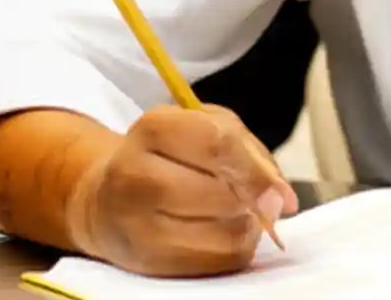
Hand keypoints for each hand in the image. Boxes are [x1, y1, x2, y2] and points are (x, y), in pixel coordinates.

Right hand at [66, 105, 298, 276]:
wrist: (107, 199)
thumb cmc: (172, 156)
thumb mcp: (208, 128)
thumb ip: (250, 154)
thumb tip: (282, 200)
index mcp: (155, 128)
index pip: (216, 145)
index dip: (256, 173)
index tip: (283, 196)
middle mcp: (134, 174)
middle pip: (221, 194)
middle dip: (250, 201)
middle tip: (252, 199)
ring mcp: (134, 222)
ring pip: (223, 233)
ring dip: (245, 226)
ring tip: (232, 213)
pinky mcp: (145, 261)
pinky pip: (216, 262)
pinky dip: (233, 249)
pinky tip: (219, 233)